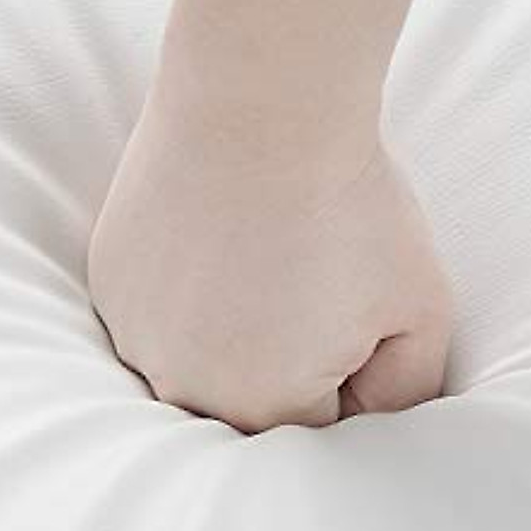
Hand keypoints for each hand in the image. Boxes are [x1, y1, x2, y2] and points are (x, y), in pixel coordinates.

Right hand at [87, 79, 453, 434]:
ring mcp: (137, 334)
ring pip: (198, 361)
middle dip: (287, 358)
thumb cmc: (349, 205)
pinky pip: (158, 316)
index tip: (352, 304)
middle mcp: (186, 387)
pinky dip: (187, 293)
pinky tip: (217, 239)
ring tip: (262, 254)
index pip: (316, 427)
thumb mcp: (421, 309)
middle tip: (309, 275)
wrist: (261, 103)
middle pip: (250, 404)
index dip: (346, 366)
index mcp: (263, 406)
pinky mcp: (109, 284)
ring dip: (230, 328)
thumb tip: (377, 421)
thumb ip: (408, 391)